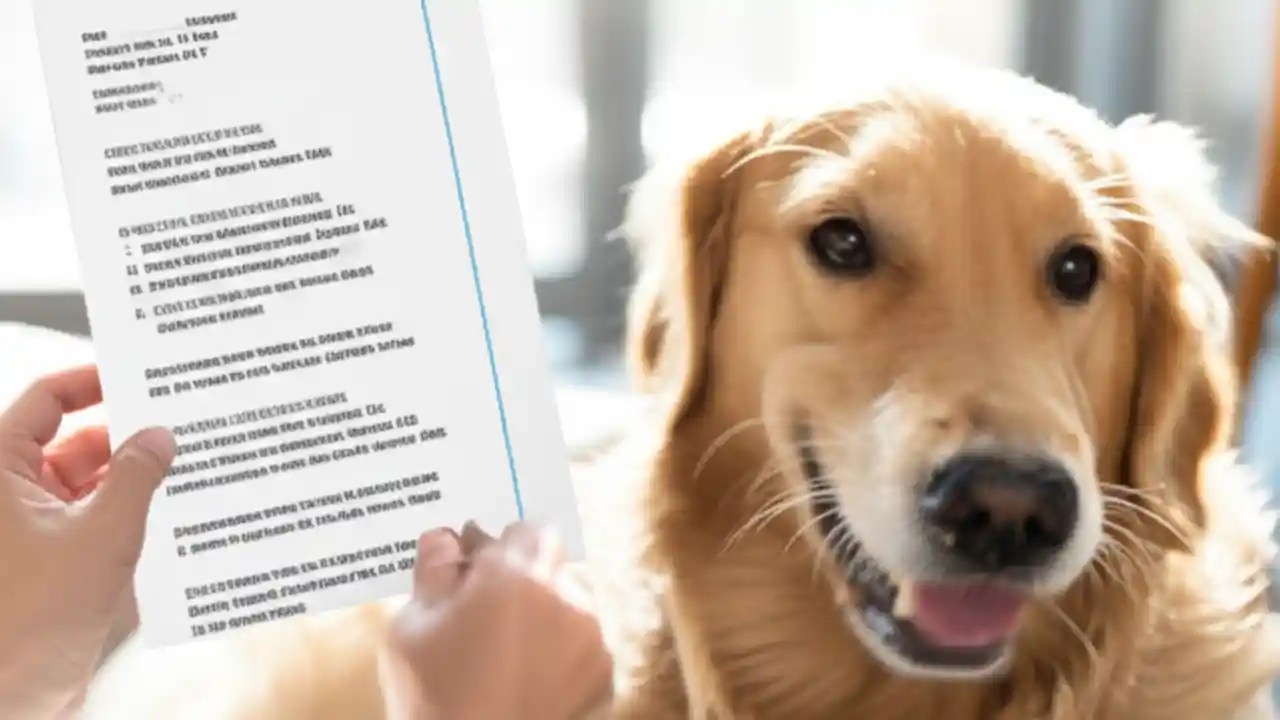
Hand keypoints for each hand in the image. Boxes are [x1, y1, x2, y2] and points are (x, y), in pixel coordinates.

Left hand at [0, 366, 175, 717]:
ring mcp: (29, 529)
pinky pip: (93, 520)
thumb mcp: (102, 534)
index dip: (92, 381)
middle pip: (73, 441)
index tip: (137, 373)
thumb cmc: (34, 619)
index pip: (45, 401)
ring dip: (132, 478)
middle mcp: (9, 493)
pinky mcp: (50, 561)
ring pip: (88, 483)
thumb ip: (137, 476)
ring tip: (184, 468)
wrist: (15, 696)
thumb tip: (159, 436)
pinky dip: (127, 513)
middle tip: (178, 425)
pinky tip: (171, 512)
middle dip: (125, 435)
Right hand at [383, 523, 611, 719]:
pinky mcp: (605, 678)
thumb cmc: (432, 699)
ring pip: (573, 603)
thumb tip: (445, 538)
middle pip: (553, 564)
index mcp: (516, 575)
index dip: (500, 545)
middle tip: (488, 609)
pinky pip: (585, 646)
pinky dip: (563, 653)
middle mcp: (566, 597)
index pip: (525, 529)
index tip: (476, 566)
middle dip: (525, 577)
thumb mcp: (410, 629)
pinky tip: (529, 677)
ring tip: (508, 649)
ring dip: (548, 612)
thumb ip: (433, 572)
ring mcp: (592, 640)